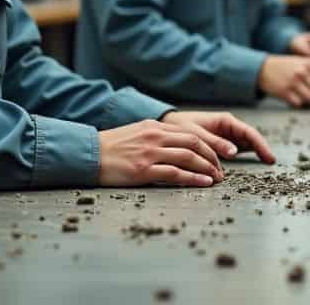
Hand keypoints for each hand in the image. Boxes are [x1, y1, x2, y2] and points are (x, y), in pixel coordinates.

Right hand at [97, 120, 223, 187]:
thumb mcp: (137, 133)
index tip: (216, 157)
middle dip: (212, 157)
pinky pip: (175, 174)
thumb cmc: (111, 147)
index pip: (190, 133)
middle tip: (220, 170)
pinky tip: (203, 183)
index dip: (208, 146)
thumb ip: (156, 136)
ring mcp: (150, 153)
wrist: (88, 154)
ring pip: (188, 157)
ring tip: (216, 178)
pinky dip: (193, 178)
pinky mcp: (143, 170)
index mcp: (154, 127)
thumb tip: (177, 146)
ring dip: (207, 168)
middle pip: (194, 143)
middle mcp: (155, 137)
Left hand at [161, 111, 276, 163]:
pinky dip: (243, 158)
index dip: (260, 144)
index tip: (268, 156)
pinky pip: (236, 151)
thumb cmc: (179, 126)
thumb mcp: (195, 134)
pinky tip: (250, 165)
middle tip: (270, 162)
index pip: (249, 132)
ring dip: (254, 154)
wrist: (167, 125)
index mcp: (225, 121)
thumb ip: (214, 142)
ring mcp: (226, 137)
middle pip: (250, 139)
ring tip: (264, 164)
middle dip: (261, 149)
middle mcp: (228, 128)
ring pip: (245, 145)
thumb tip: (234, 152)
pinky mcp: (221, 145)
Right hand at [258, 55, 309, 107]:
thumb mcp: (302, 63)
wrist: (263, 68)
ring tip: (303, 96)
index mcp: (309, 64)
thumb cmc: (286, 67)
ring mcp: (293, 83)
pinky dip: (298, 103)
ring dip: (308, 100)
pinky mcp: (285, 92)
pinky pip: (299, 104)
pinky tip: (293, 96)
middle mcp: (302, 73)